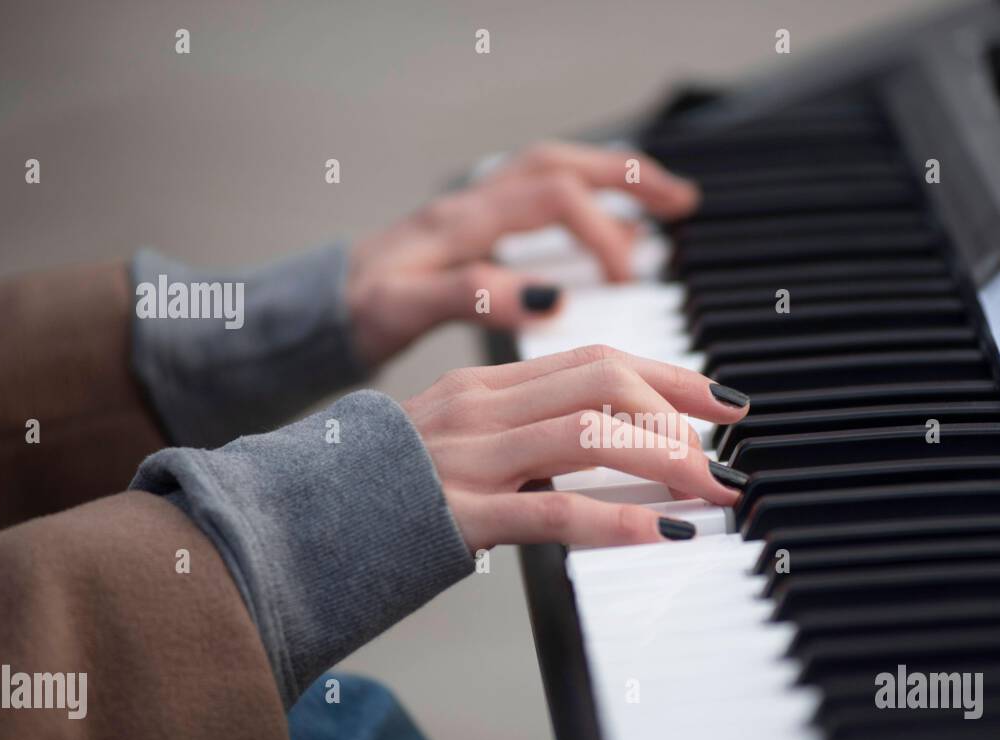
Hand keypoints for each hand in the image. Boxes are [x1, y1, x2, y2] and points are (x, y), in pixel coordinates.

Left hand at [347, 142, 698, 365]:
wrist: (317, 310)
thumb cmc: (355, 312)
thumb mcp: (401, 309)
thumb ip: (473, 297)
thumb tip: (552, 297)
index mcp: (462, 220)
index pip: (553, 197)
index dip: (602, 231)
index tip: (633, 280)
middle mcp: (473, 205)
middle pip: (564, 165)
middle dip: (628, 177)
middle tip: (682, 204)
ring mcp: (476, 213)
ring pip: (556, 174)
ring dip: (614, 182)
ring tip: (667, 205)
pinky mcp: (477, 230)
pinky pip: (543, 199)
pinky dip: (587, 205)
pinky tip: (612, 233)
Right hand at [402, 346, 750, 550]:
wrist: (279, 526)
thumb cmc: (368, 494)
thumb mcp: (444, 442)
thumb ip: (511, 434)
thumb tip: (587, 448)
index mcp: (480, 386)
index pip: (595, 358)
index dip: (668, 375)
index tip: (720, 398)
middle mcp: (479, 409)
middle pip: (604, 379)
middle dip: (679, 409)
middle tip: (724, 446)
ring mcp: (467, 459)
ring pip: (591, 432)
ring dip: (667, 459)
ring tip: (712, 490)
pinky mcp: (456, 515)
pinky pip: (555, 509)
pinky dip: (622, 519)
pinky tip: (667, 535)